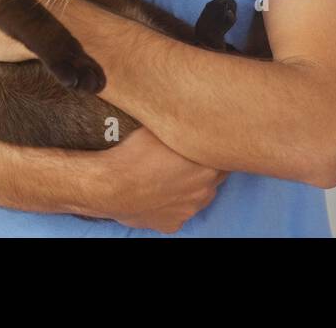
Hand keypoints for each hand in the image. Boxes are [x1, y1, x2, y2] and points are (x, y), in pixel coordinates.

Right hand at [80, 127, 229, 233]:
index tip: (204, 141)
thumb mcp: (163, 128)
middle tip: (184, 157)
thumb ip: (186, 126)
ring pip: (198, 195)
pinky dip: (172, 203)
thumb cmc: (135, 153)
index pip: (224, 157)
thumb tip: (195, 112)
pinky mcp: (172, 224)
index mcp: (209, 167)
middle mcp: (204, 191)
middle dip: (204, 167)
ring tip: (169, 174)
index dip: (214, 148)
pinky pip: (178, 212)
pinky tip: (158, 192)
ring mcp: (189, 210)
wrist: (111, 185)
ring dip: (190, 186)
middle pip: (214, 176)